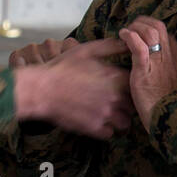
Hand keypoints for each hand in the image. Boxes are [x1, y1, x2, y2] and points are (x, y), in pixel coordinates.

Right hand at [14, 37, 132, 138]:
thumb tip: (127, 42)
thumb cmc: (62, 68)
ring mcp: (105, 114)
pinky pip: (110, 134)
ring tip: (107, 114)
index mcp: (116, 78)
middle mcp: (115, 97)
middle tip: (114, 101)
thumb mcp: (86, 50)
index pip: (135, 85)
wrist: (41, 89)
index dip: (128, 86)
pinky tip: (97, 121)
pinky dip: (105, 129)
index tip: (120, 86)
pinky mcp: (94, 128)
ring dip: (118, 119)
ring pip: (125, 123)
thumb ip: (110, 46)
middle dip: (125, 104)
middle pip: (132, 106)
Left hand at [117, 16, 176, 131]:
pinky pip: (139, 46)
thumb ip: (171, 77)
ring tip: (126, 32)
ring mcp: (159, 62)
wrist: (174, 120)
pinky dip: (130, 37)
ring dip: (136, 27)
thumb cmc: (173, 109)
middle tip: (132, 28)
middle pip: (160, 27)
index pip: (167, 36)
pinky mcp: (145, 70)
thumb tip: (163, 75)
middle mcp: (171, 57)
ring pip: (151, 31)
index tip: (141, 35)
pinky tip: (123, 35)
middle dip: (144, 23)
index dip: (152, 31)